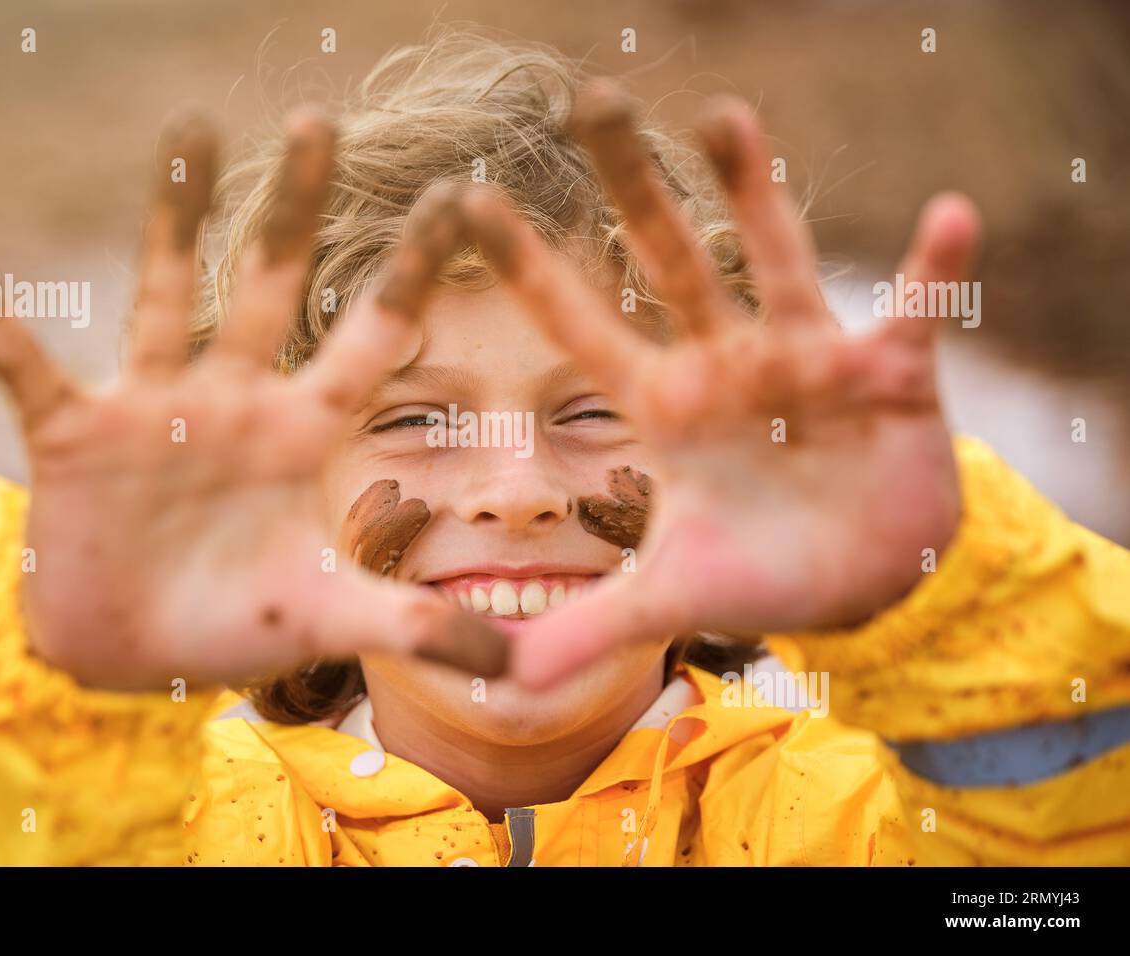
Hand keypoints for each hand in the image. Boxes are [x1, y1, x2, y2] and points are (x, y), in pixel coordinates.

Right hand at [0, 109, 505, 689]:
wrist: (136, 658)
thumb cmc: (238, 625)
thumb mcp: (333, 620)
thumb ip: (420, 627)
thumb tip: (520, 663)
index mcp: (301, 431)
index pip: (369, 339)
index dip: (410, 275)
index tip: (457, 198)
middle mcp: (233, 400)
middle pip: (269, 287)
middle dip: (292, 211)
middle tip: (318, 122)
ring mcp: (153, 408)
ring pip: (166, 295)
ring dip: (174, 219)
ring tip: (191, 132)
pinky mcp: (73, 434)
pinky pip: (23, 362)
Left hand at [464, 84, 980, 687]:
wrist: (863, 584)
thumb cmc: (762, 573)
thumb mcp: (670, 600)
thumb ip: (589, 629)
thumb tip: (498, 685)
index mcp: (665, 406)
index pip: (581, 327)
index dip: (528, 267)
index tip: (466, 198)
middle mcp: (726, 362)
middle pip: (667, 261)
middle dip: (629, 187)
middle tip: (585, 101)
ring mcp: (806, 359)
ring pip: (773, 260)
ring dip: (753, 192)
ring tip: (720, 115)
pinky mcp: (890, 374)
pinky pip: (916, 313)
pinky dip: (934, 273)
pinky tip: (948, 219)